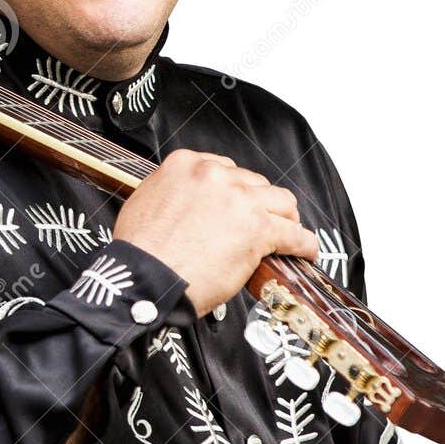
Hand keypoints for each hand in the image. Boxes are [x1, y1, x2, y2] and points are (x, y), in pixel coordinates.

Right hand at [112, 149, 319, 317]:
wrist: (145, 278)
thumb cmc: (139, 252)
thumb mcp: (144, 202)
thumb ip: (170, 193)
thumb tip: (184, 204)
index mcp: (184, 165)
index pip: (222, 169)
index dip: (232, 191)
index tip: (235, 204)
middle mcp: (214, 175)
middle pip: (253, 183)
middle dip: (257, 204)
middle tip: (256, 223)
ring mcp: (240, 200)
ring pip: (280, 201)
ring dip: (284, 217)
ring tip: (286, 232)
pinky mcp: (259, 229)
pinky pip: (294, 234)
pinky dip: (303, 244)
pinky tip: (305, 251)